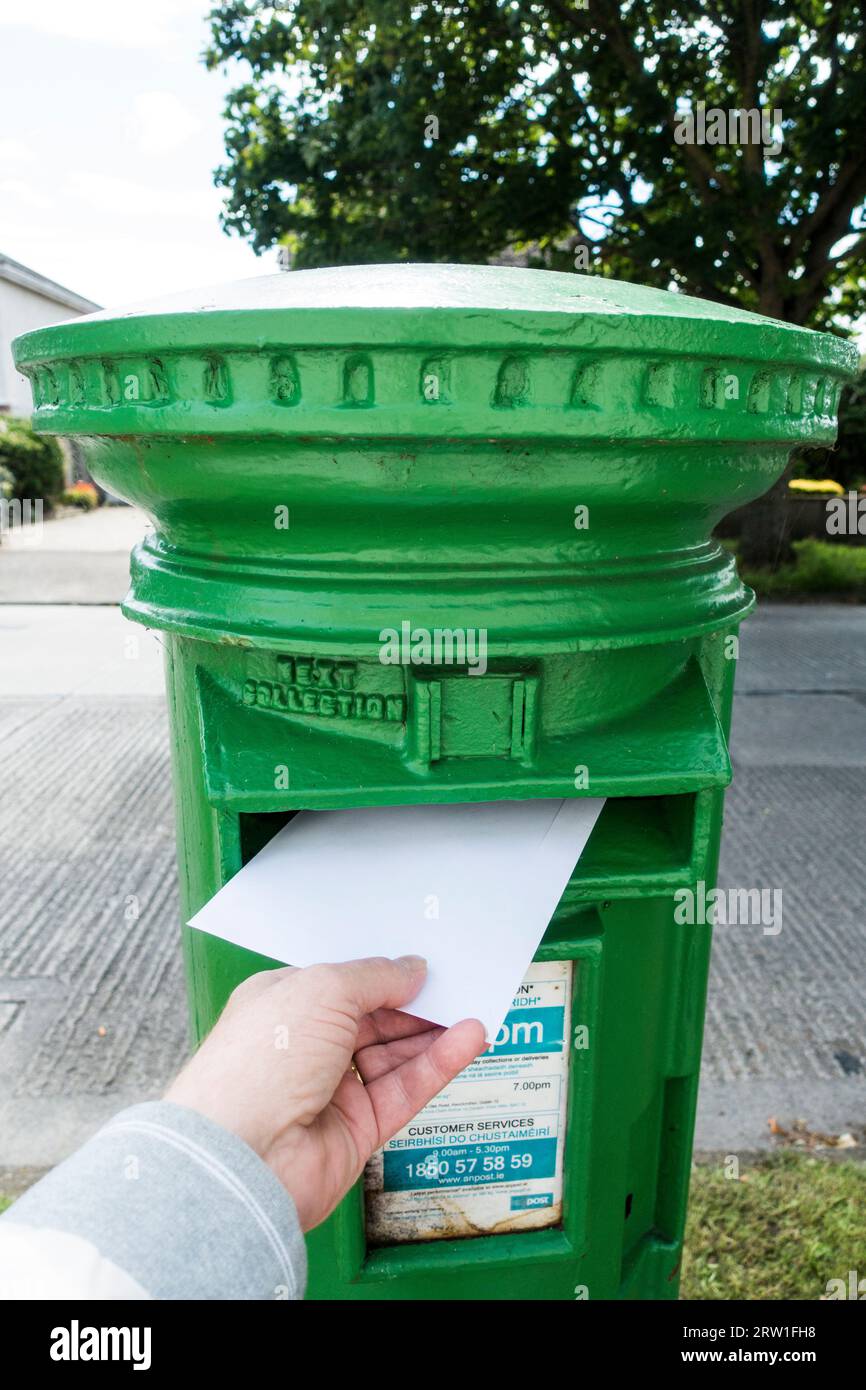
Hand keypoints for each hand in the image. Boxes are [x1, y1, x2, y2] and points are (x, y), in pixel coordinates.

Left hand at [164, 956, 485, 1230]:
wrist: (245, 1156)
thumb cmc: (259, 1065)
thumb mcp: (322, 991)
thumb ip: (374, 977)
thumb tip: (411, 969)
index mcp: (283, 1006)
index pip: (342, 985)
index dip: (382, 974)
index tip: (422, 964)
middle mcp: (305, 1049)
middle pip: (373, 1020)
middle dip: (415, 1004)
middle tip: (457, 985)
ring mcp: (330, 1091)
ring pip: (394, 1056)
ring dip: (434, 1034)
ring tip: (472, 1011)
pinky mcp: (356, 1129)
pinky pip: (405, 1090)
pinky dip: (437, 1065)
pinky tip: (466, 1041)